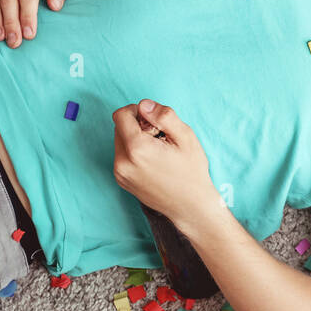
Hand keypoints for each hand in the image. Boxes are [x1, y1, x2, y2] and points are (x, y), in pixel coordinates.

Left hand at [112, 99, 220, 230]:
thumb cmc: (191, 171)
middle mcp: (122, 162)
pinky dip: (134, 152)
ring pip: (120, 141)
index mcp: (137, 148)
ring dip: (135, 138)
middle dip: (137, 125)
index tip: (154, 120)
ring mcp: (120, 173)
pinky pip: (122, 156)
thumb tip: (144, 104)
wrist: (190, 206)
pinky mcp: (122, 181)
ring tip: (158, 150)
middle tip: (160, 136)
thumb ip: (164, 116)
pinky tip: (154, 161)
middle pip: (119, 127)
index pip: (120, 115)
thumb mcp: (186, 137)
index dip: (137, 111)